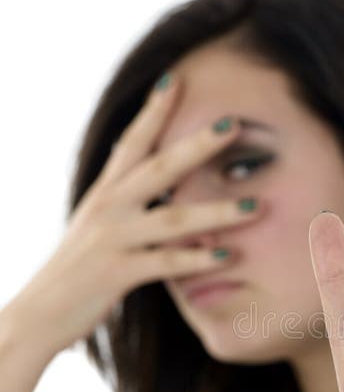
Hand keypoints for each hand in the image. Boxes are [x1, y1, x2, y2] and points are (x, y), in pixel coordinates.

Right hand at [6, 72, 255, 353]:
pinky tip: (227, 257)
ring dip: (217, 210)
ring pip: (172, 218)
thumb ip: (124, 201)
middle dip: (198, 144)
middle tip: (234, 122)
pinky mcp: (116, 274)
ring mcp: (112, 239)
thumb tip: (153, 179)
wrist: (38, 314)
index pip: (132, 141)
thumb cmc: (76, 270)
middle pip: (159, 167)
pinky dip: (196, 259)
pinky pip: (164, 264)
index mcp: (105, 192)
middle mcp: (108, 207)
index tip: (177, 77)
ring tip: (257, 205)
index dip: (153, 110)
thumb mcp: (97, 225)